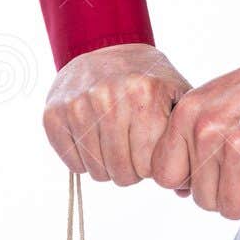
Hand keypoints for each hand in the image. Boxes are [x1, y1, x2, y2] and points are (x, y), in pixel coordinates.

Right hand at [43, 43, 192, 190]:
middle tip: (133, 149)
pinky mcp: (54, 114)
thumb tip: (185, 192)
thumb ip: (185, 136)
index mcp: (145, 93)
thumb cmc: (147, 79)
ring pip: (98, 173)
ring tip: (115, 142)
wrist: (105, 48)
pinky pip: (73, 164)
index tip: (152, 151)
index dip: (153, 166)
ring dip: (108, 166)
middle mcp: (110, 97)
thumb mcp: (177, 93)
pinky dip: (84, 160)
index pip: (150, 167)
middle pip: (123, 174)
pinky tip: (94, 137)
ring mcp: (79, 105)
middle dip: (132, 170)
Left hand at [151, 57, 239, 228]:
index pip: (164, 175)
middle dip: (225, 193)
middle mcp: (207, 130)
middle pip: (200, 198)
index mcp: (188, 113)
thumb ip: (194, 136)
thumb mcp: (216, 99)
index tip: (210, 176)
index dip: (188, 183)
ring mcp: (237, 147)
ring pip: (229, 210)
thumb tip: (180, 188)